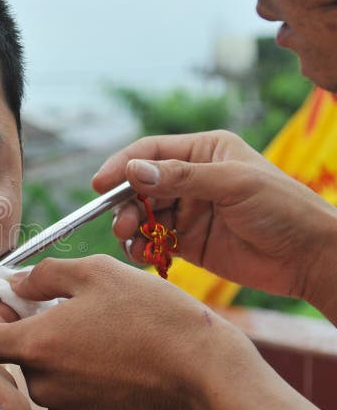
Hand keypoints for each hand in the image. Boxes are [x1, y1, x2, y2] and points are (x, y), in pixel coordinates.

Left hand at [0, 256, 253, 409]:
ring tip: (104, 341)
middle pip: (20, 358)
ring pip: (49, 383)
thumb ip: (44, 274)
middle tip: (74, 315)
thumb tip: (17, 283)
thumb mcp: (98, 271)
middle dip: (38, 335)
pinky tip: (117, 369)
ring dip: (63, 362)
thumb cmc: (154, 317)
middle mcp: (47, 386)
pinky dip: (86, 388)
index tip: (17, 306)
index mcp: (38, 344)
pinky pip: (74, 406)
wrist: (206, 374)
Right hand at [92, 130, 336, 314]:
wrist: (310, 257)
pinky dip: (141, 248)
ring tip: (130, 239)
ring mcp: (188, 212)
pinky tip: (144, 255)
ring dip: (131, 226)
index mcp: (204, 152)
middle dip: (125, 203)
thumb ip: (181, 177)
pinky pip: (153, 241)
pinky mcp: (188, 243)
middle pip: (140, 185)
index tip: (100, 184)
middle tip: (122, 224)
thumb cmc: (282, 208)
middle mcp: (192, 179)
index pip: (151, 152)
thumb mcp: (233, 184)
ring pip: (143, 214)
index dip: (122, 165)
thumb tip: (133, 171)